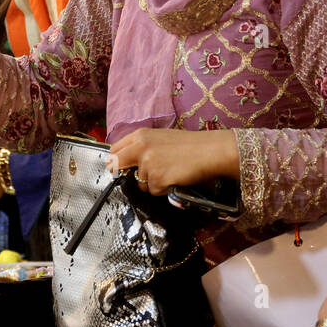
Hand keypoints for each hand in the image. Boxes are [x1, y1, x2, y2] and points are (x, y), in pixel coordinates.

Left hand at [107, 128, 239, 194]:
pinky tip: (175, 179)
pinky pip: (153, 191)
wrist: (211, 151)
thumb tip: (130, 161)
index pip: (115, 149)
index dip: (117, 161)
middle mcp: (140, 148)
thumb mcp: (161, 137)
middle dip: (124, 174)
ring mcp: (147, 165)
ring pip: (139, 183)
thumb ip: (143, 147)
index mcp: (140, 135)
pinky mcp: (157, 180)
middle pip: (117, 165)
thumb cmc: (191, 144)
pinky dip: (163, 189)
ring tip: (170, 173)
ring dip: (152, 183)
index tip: (120, 168)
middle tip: (137, 177)